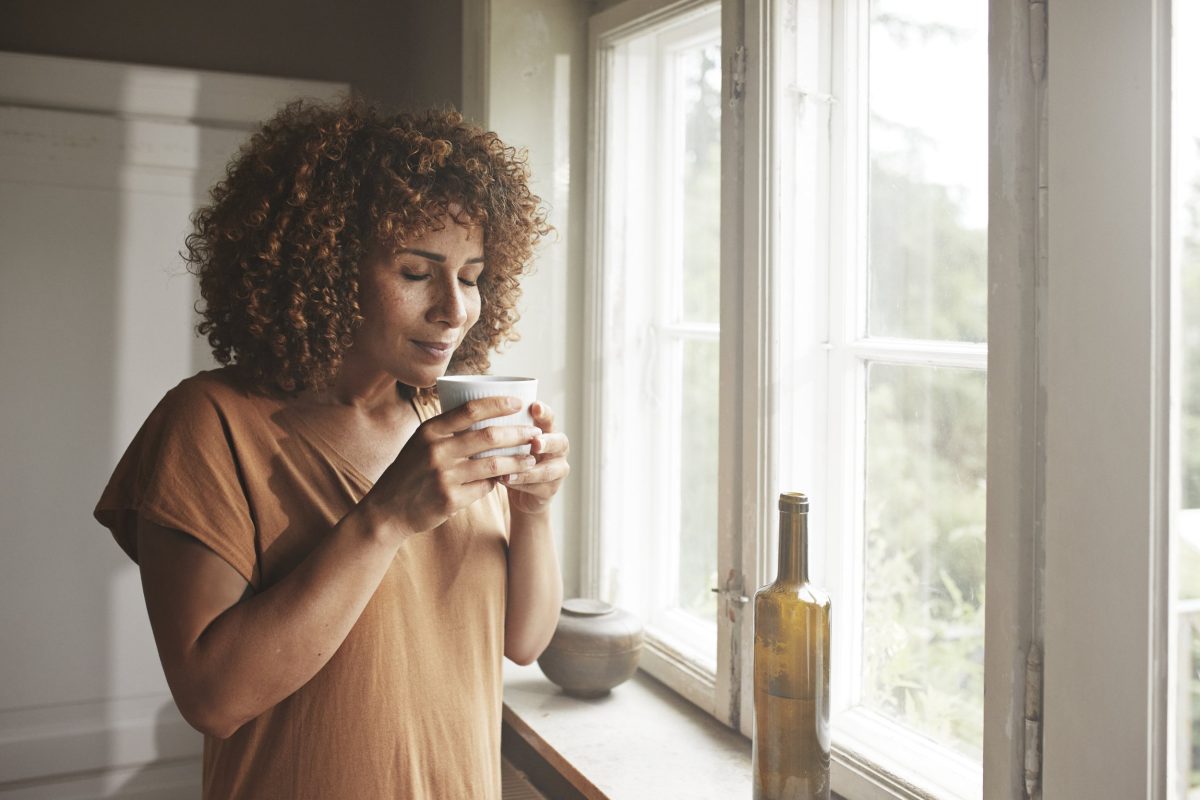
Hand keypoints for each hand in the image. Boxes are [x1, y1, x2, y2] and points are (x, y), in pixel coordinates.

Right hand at [365, 396, 539, 538]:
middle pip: (488, 436)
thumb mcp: (420, 444)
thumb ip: (447, 431)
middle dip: (517, 434)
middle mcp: (436, 451)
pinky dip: (498, 482)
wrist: (387, 511)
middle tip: (534, 433)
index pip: (470, 410)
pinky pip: (484, 488)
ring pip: (493, 464)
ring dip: (517, 461)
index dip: (498, 404)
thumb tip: (485, 416)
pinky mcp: (450, 500)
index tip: (518, 403)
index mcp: (429, 431)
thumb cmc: (409, 473)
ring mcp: (443, 476)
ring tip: (531, 459)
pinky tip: (508, 479)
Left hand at [501, 401, 569, 515]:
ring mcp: (558, 469)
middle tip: (535, 443)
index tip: (535, 406)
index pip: (549, 418)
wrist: (521, 492)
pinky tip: (506, 481)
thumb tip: (477, 413)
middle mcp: (558, 448)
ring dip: (528, 471)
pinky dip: (521, 484)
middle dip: (547, 442)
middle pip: (560, 442)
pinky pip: (538, 487)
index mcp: (548, 431)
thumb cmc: (512, 458)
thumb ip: (504, 429)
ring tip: (509, 471)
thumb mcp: (509, 441)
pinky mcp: (551, 489)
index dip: (544, 412)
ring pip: (548, 470)